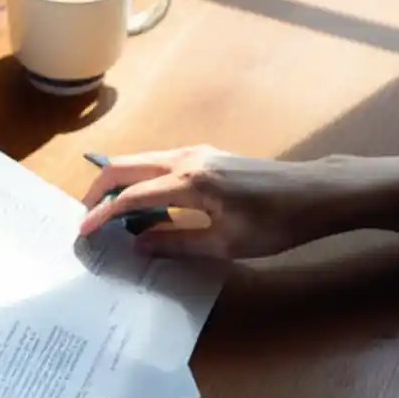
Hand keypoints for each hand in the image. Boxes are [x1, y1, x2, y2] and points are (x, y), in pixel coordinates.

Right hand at [79, 146, 355, 258]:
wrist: (315, 193)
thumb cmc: (276, 224)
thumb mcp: (225, 244)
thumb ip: (177, 243)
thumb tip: (137, 245)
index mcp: (190, 182)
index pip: (132, 198)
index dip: (103, 216)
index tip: (83, 233)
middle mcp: (187, 159)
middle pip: (126, 166)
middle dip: (99, 190)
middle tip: (84, 216)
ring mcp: (196, 152)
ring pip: (141, 161)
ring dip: (119, 183)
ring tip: (107, 212)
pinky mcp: (206, 155)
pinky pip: (158, 163)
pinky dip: (139, 179)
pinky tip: (142, 203)